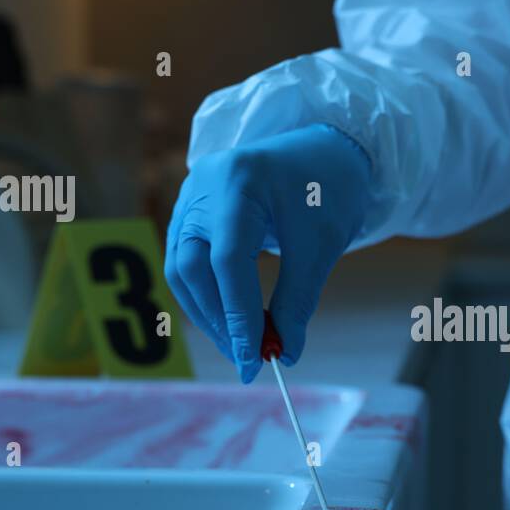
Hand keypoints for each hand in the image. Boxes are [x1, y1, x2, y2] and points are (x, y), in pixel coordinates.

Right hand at [165, 124, 371, 381]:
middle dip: (218, 320)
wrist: (324, 150)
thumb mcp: (321, 246)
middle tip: (247, 359)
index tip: (254, 358)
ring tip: (241, 347)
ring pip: (181, 269)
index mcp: (239, 181)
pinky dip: (207, 295)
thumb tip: (286, 352)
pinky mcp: (190, 211)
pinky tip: (230, 321)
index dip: (238, 315)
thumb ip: (299, 300)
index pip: (229, 261)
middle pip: (191, 267)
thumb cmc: (328, 191)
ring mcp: (190, 196)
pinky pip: (186, 261)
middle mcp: (203, 185)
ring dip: (208, 314)